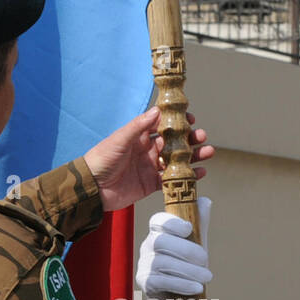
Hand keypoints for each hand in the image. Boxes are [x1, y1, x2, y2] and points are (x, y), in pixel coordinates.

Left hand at [84, 107, 213, 213]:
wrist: (92, 188)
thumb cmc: (101, 159)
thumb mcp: (120, 139)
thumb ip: (139, 126)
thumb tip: (158, 110)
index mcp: (139, 136)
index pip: (162, 125)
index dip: (177, 121)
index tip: (190, 119)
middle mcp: (147, 150)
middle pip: (174, 142)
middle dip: (190, 139)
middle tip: (202, 136)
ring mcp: (151, 167)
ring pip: (177, 160)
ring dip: (193, 156)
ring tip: (208, 152)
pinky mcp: (151, 184)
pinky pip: (172, 179)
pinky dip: (187, 176)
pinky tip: (199, 173)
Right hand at [136, 196, 211, 297]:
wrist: (179, 297)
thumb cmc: (187, 266)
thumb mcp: (196, 244)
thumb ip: (199, 224)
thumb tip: (205, 202)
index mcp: (159, 232)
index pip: (158, 220)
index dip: (171, 222)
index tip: (188, 228)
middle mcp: (148, 245)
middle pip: (161, 241)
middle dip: (186, 250)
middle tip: (206, 260)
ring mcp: (144, 264)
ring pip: (162, 262)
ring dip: (188, 270)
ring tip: (207, 277)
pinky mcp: (145, 282)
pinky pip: (160, 281)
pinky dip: (181, 284)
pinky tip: (196, 287)